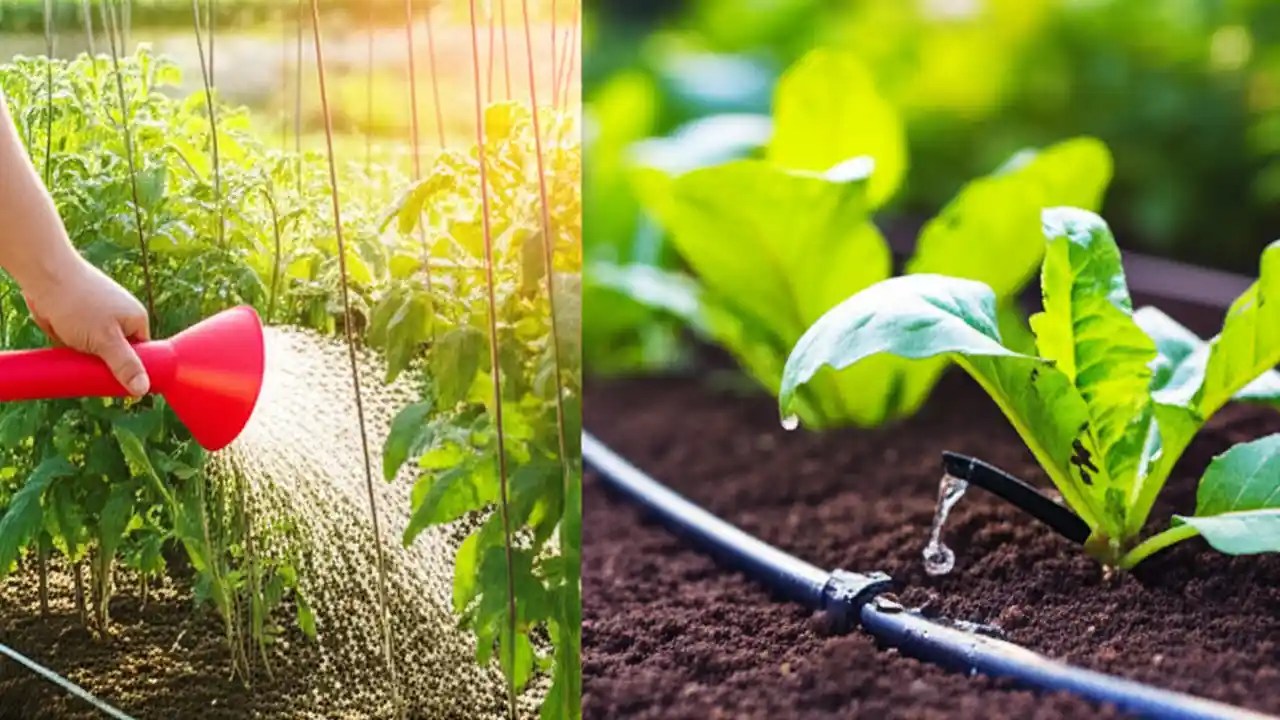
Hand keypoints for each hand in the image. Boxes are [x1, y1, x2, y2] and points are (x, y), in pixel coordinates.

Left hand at [22, 258, 151, 396]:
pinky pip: (80, 344)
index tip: (118, 383)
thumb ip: (125, 365)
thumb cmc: (80, 304)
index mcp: (136, 320)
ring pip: (97, 351)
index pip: (142, 354)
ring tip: (75, 352)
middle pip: (118, 355)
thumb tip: (143, 390)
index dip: (131, 370)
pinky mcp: (79, 320)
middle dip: (104, 364)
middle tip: (92, 370)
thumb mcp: (106, 340)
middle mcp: (120, 319)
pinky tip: (65, 346)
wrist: (45, 276)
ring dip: (86, 357)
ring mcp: (99, 319)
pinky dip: (73, 349)